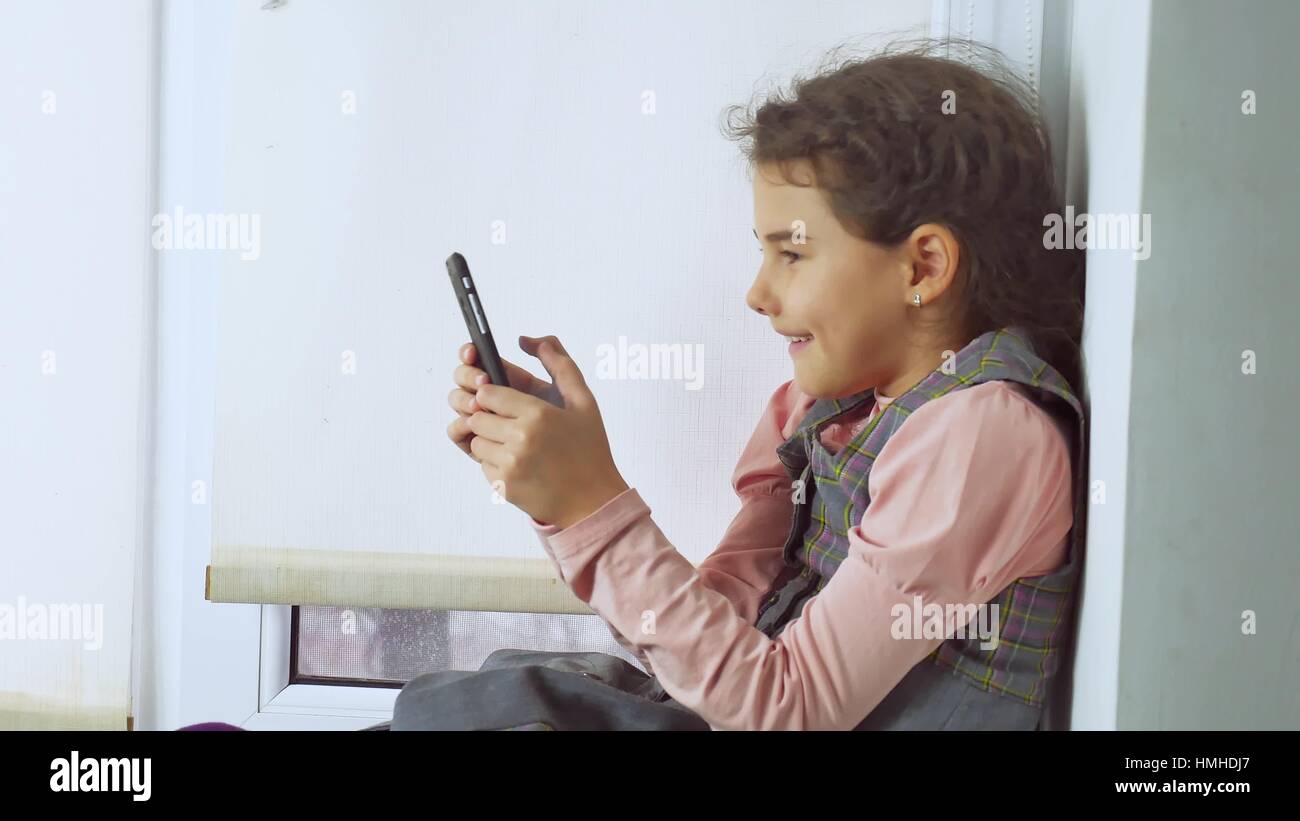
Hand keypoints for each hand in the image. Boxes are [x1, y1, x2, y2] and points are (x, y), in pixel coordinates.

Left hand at [463, 335, 628, 527]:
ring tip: (517, 444)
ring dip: (490, 439)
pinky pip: (483, 464)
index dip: (493, 395)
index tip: (504, 400)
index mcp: (538, 414)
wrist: (593, 501)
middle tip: (512, 423)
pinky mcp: (504, 486)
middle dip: (489, 417)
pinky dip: (495, 462)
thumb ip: (560, 365)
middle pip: (477, 416)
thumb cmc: (589, 449)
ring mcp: (510, 464)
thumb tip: (531, 340)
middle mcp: (520, 439)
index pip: (488, 393)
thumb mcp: (584, 402)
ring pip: (476, 440)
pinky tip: (520, 464)